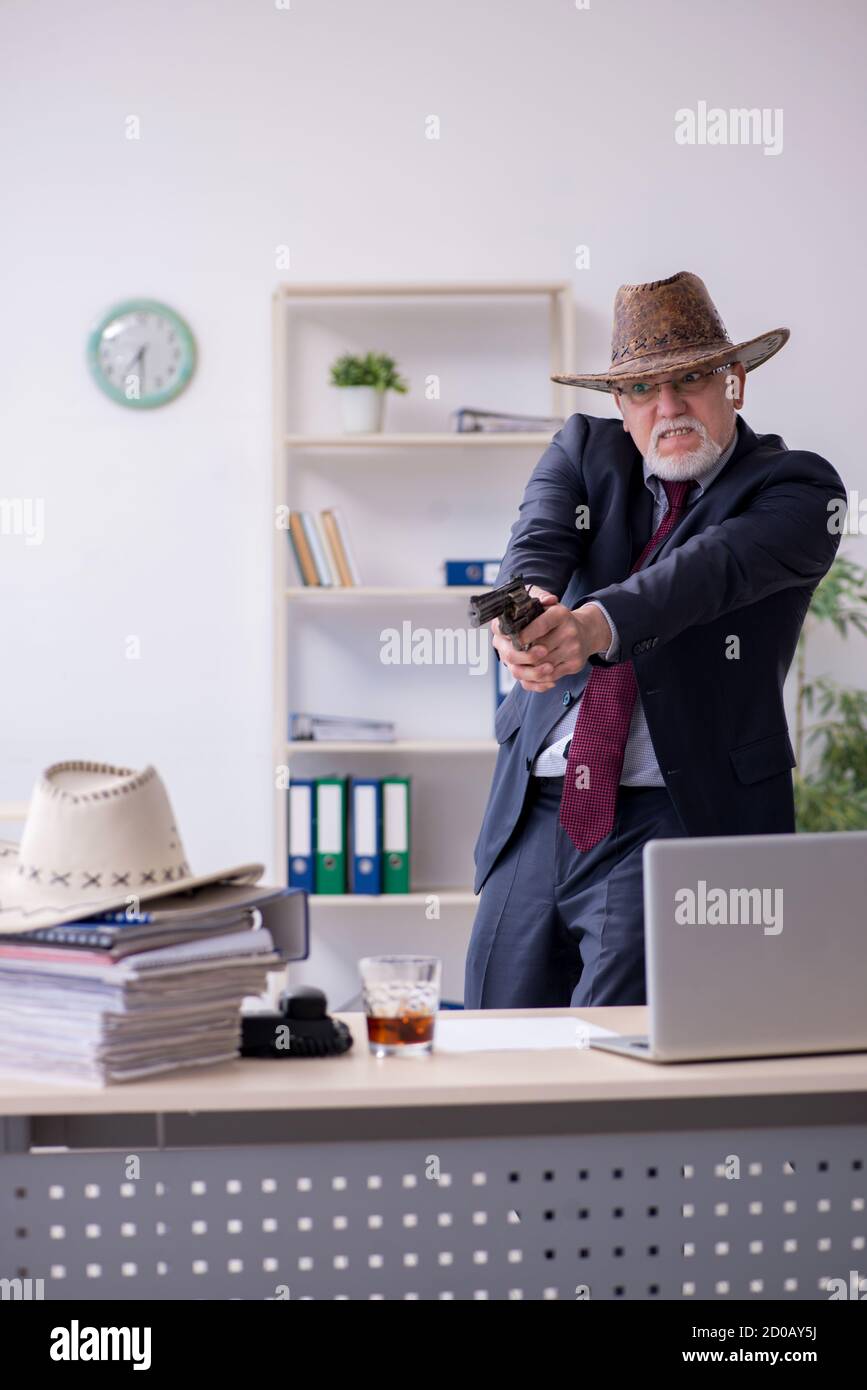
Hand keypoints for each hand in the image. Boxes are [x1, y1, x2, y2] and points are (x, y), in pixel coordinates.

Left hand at [492, 588, 611, 692]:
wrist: (586, 633)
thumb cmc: (559, 622)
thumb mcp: (547, 608)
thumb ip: (532, 607)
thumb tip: (519, 610)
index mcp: (560, 614)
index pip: (540, 626)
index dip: (523, 636)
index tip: (513, 641)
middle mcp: (569, 632)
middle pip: (538, 651)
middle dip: (521, 656)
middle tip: (510, 657)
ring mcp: (573, 650)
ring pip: (542, 667)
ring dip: (527, 670)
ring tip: (518, 666)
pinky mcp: (575, 664)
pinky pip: (550, 677)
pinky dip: (537, 679)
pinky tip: (531, 674)